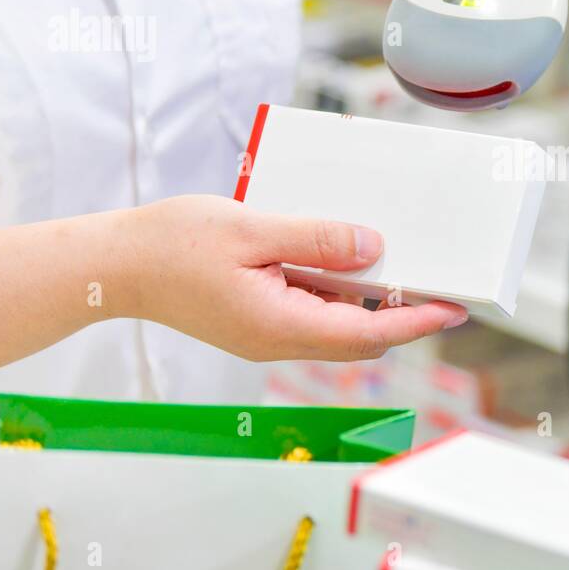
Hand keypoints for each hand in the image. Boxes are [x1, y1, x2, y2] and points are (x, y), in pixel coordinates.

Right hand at [121, 195, 466, 361]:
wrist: (113, 265)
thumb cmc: (173, 243)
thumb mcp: (252, 230)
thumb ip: (317, 240)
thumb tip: (374, 248)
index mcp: (278, 325)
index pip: (366, 333)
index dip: (416, 321)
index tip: (455, 310)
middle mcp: (276, 340)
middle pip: (357, 335)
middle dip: (404, 313)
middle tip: (443, 285)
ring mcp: (265, 333)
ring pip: (334, 324)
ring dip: (370, 300)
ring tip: (406, 265)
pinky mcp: (255, 320)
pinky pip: (310, 310)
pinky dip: (337, 290)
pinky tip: (348, 260)